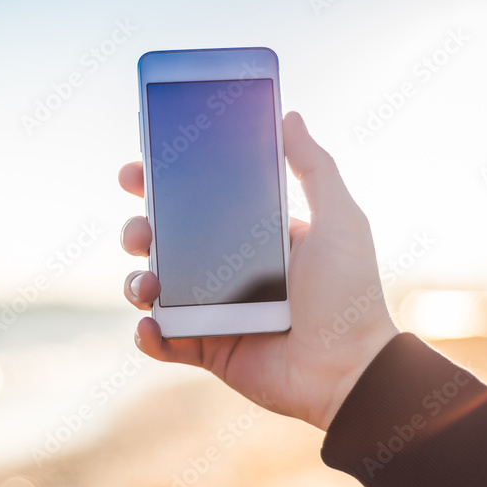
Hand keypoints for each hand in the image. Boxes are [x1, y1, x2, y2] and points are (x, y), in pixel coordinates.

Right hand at [119, 111, 397, 429]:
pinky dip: (148, 336)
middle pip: (163, 242)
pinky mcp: (207, 350)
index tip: (136, 171)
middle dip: (138, 230)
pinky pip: (163, 341)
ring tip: (149, 285)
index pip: (197, 202)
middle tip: (139, 231)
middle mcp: (228, 270)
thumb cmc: (351, 294)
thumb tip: (289, 116)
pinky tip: (151, 327)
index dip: (161, 185)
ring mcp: (214, 311)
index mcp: (253, 236)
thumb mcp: (340, 220)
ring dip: (136, 282)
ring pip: (153, 289)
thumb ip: (314, 167)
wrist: (350, 370)